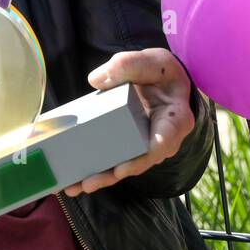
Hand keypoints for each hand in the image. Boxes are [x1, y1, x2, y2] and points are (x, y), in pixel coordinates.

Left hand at [63, 48, 195, 196]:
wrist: (164, 79)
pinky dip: (96, 169)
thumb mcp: (152, 62)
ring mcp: (145, 145)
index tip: (125, 166)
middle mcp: (162, 140)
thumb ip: (129, 65)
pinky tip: (73, 177)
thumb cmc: (162, 72)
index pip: (165, 139)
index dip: (146, 154)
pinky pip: (115, 160)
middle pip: (139, 161)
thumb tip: (96, 80)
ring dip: (99, 178)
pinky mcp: (130, 145)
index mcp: (176, 118)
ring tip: (73, 187)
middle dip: (112, 173)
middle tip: (88, 183)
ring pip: (124, 166)